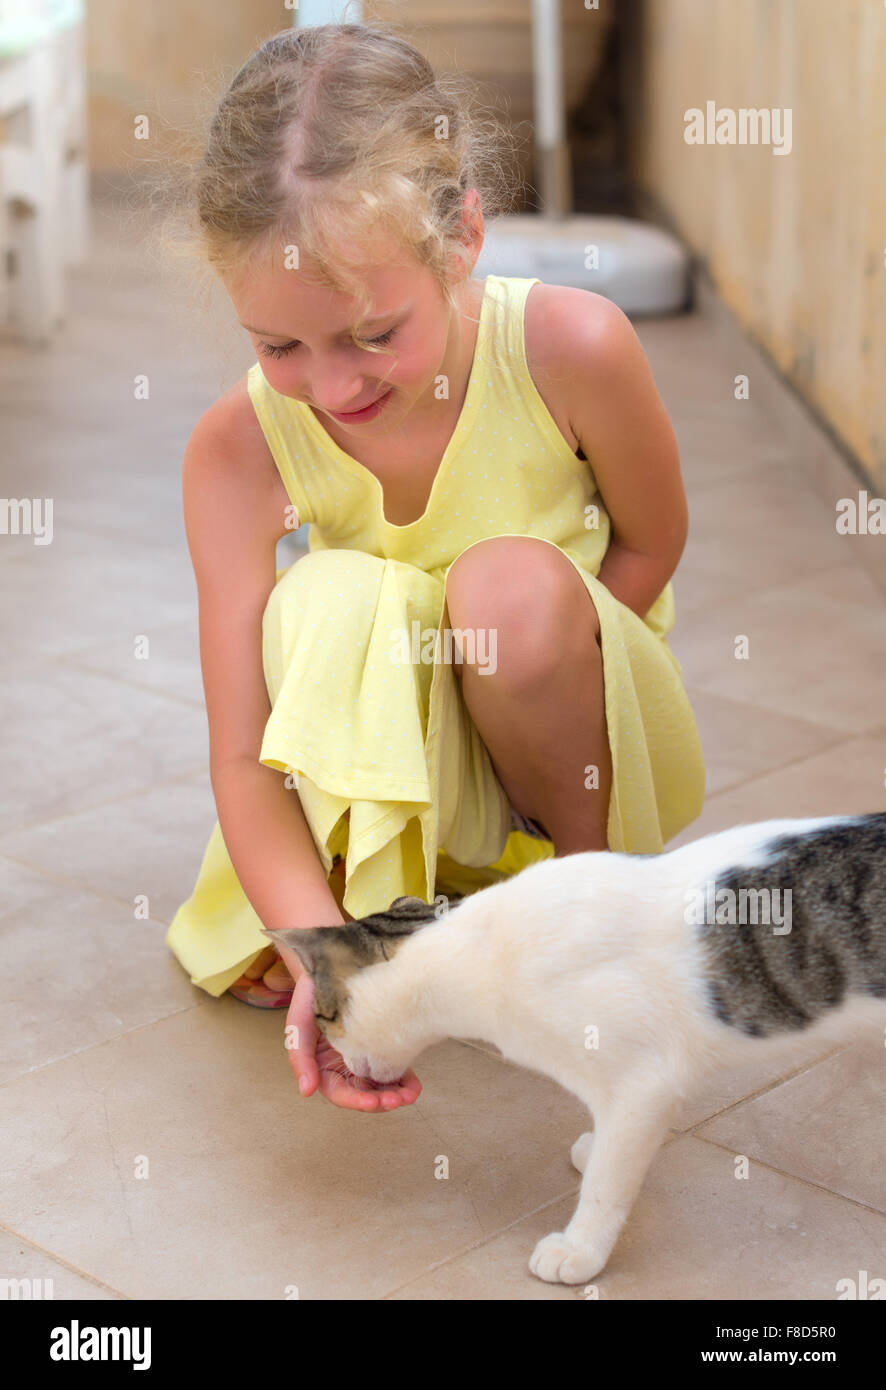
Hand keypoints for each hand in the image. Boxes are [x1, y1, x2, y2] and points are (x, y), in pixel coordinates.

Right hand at [284, 961, 421, 1112]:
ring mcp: (363, 1054)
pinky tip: (414, 1084)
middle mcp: (343, 1064)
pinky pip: (392, 1067)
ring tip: (410, 1095)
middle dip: (380, 1100)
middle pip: (362, 1092)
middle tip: (399, 1099)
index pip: (338, 1091)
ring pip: (379, 1084)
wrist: (333, 964)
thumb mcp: (300, 1023)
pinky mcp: (380, 1043)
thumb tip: (307, 1091)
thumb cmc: (312, 993)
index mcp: (322, 1065)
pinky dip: (403, 1079)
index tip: (374, 1102)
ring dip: (395, 1093)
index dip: (356, 1100)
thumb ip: (300, 1057)